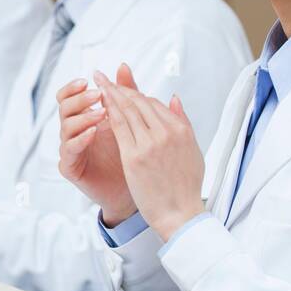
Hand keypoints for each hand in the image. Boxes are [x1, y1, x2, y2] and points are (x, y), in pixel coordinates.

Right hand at [56, 63, 135, 221]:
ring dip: (82, 118)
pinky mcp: (71, 168)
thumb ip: (126, 94)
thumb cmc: (132, 154)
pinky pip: (68, 151)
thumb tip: (123, 65)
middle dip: (79, 99)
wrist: (137, 189)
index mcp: (85, 116)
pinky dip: (79, 140)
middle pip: (63, 107)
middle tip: (98, 95)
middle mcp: (74, 131)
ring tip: (102, 114)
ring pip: (64, 127)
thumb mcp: (131, 120)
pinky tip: (93, 134)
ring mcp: (71, 149)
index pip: (69, 95)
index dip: (75, 87)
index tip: (91, 79)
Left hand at [95, 67, 204, 240]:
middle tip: (102, 76)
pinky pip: (119, 127)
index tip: (121, 88)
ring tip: (98, 82)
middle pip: (138, 102)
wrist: (180, 214)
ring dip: (110, 93)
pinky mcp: (134, 157)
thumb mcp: (193, 149)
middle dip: (118, 87)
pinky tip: (99, 103)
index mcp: (180, 129)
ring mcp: (149, 143)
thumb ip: (182, 121)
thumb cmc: (186, 186)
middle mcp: (166, 132)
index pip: (153, 103)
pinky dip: (109, 112)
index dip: (134, 94)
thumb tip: (173, 98)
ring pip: (127, 110)